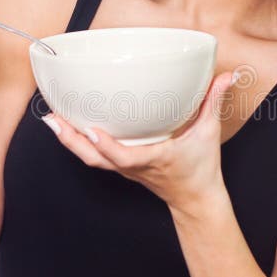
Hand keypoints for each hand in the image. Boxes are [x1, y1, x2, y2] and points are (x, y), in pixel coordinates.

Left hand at [41, 70, 237, 210]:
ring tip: (51, 119)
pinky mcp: (123, 167)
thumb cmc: (202, 169)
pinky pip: (95, 157)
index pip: (127, 158)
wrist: (196, 200)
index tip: (92, 131)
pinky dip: (78, 143)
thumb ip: (214, 102)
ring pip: (91, 159)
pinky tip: (67, 126)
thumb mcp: (209, 134)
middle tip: (53, 118)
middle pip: (96, 159)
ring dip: (69, 140)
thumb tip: (225, 76)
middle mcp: (134, 166)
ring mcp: (126, 169)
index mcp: (155, 159)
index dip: (108, 147)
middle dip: (72, 139)